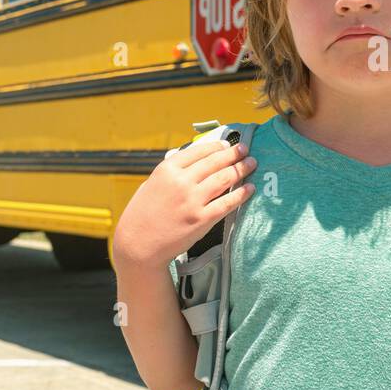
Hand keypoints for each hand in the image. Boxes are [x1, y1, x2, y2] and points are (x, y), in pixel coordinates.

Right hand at [113, 138, 256, 270]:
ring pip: (225, 179)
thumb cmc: (142, 214)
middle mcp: (181, 182)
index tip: (227, 144)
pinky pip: (227, 203)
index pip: (198, 151)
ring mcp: (192, 201)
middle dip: (234, 153)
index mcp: (167, 169)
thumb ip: (172, 172)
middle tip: (245, 149)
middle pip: (215, 162)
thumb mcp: (152, 184)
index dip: (216, 146)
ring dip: (241, 169)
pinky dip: (242, 194)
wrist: (138, 245)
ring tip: (252, 163)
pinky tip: (250, 188)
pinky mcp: (201, 219)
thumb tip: (194, 161)